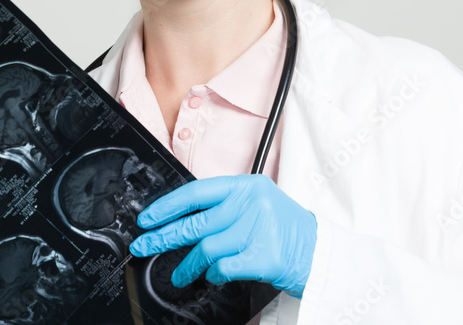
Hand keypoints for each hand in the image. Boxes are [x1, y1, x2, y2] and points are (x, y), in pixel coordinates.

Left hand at [128, 175, 316, 297]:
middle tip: (144, 246)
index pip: (196, 192)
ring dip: (188, 265)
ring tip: (179, 274)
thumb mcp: (256, 204)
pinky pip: (223, 267)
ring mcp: (260, 229)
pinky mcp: (264, 256)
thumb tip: (178, 218)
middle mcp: (253, 203)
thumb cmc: (282, 229)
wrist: (318, 252)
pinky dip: (213, 274)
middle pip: (196, 222)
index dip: (167, 206)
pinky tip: (211, 276)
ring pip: (207, 248)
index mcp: (246, 185)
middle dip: (164, 236)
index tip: (147, 218)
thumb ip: (222, 206)